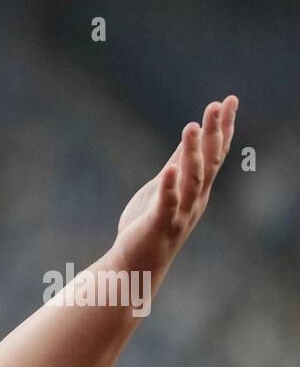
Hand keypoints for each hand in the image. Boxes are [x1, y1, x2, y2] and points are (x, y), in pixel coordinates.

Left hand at [112, 96, 237, 273]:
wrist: (135, 266)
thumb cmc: (148, 227)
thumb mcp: (165, 188)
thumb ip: (179, 165)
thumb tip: (191, 136)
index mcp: (197, 189)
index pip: (216, 154)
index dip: (224, 127)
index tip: (230, 100)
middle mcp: (195, 199)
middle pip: (210, 161)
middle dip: (215, 133)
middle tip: (218, 104)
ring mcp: (180, 212)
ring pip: (192, 179)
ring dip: (192, 152)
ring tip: (192, 126)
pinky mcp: (160, 225)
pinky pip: (168, 203)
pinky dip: (170, 186)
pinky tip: (170, 168)